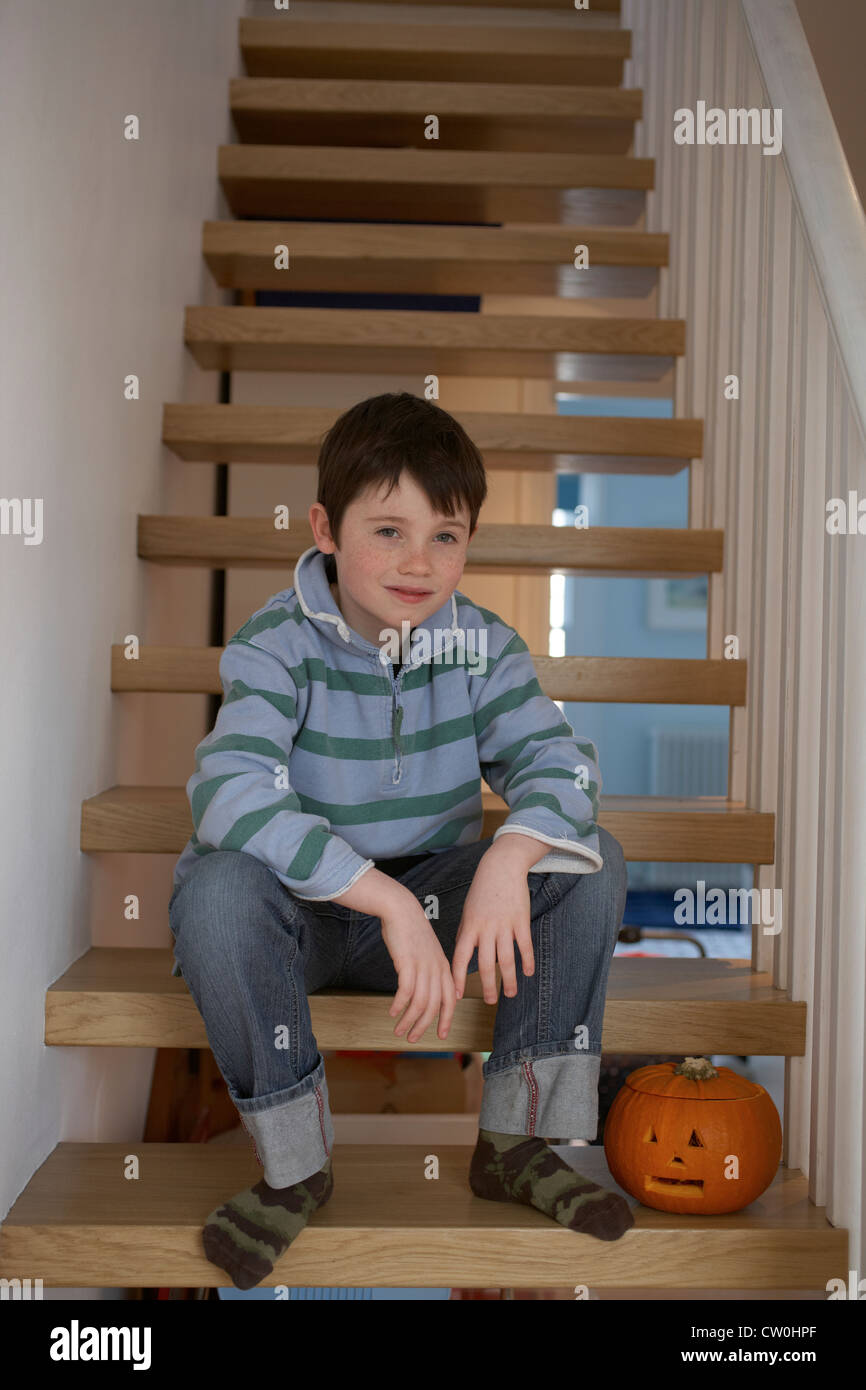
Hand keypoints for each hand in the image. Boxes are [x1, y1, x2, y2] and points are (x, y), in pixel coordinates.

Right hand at [379, 893, 456, 1043]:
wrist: (401, 909)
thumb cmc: (411, 931)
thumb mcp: (427, 951)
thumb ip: (430, 970)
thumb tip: (425, 990)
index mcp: (444, 967)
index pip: (450, 1000)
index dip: (446, 1019)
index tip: (440, 1036)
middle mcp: (436, 969)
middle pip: (434, 1006)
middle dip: (424, 1026)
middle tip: (412, 1039)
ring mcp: (423, 966)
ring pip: (420, 1003)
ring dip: (409, 1020)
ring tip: (399, 1030)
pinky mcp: (407, 963)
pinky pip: (405, 992)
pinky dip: (399, 1006)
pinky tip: (392, 1012)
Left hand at [451, 854, 534, 1003]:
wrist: (501, 867)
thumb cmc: (482, 890)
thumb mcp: (468, 910)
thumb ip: (465, 932)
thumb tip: (461, 955)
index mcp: (470, 926)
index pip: (460, 957)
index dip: (457, 978)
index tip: (456, 995)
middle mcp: (485, 928)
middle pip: (485, 964)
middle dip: (487, 986)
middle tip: (490, 1001)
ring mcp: (504, 925)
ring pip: (507, 959)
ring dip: (509, 979)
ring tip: (510, 993)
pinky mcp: (521, 920)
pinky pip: (525, 945)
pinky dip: (527, 961)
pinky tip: (528, 973)